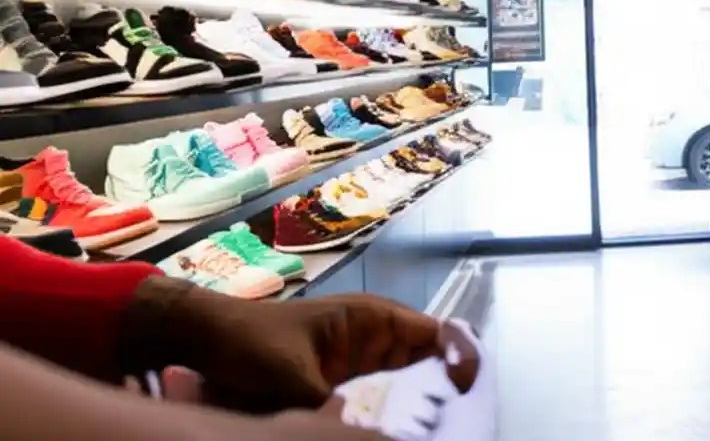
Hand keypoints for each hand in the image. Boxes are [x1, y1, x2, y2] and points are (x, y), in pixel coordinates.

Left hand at [123, 277, 445, 412]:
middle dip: (447, 389)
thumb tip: (355, 431)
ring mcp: (361, 359)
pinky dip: (394, 414)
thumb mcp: (291, 377)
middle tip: (456, 422)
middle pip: (431, 361)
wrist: (205, 340)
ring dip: (423, 405)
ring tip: (437, 427)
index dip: (459, 358)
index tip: (466, 390)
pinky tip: (400, 430)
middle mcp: (375, 336)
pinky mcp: (344, 382)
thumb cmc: (251, 343)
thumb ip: (325, 409)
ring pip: (410, 383)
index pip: (436, 334)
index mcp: (372, 319)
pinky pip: (383, 397)